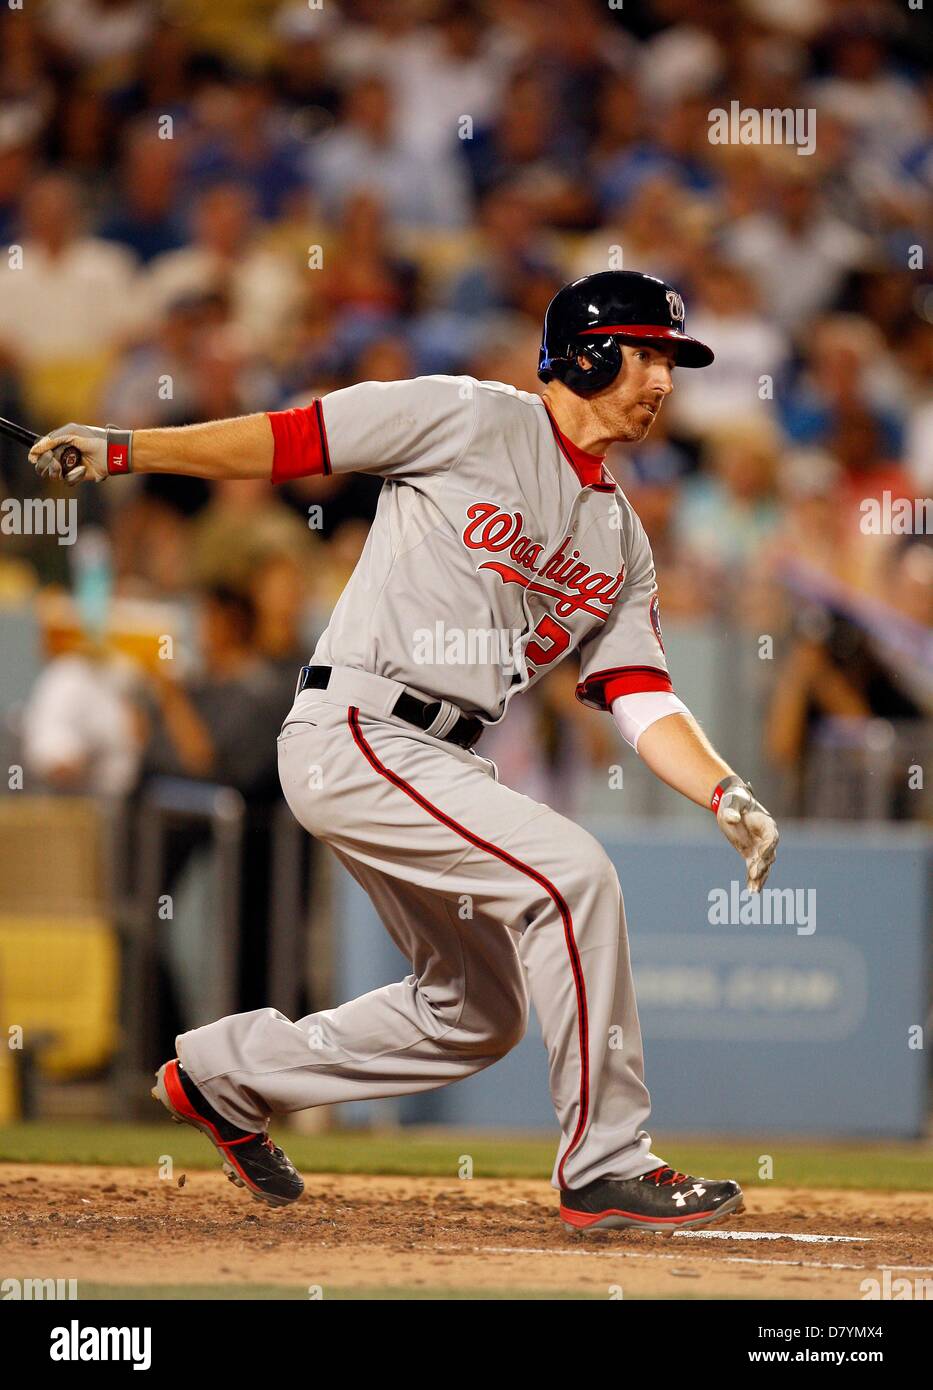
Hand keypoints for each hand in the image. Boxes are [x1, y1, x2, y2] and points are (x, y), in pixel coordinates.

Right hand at [29, 423, 130, 484]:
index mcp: (59, 443)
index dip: (37, 454)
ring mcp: (69, 467)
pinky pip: (68, 480)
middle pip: (43, 465)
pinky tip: (83, 469)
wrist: (111, 452)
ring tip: (62, 466)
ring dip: (56, 470)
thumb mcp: (70, 433)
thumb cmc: (93, 438)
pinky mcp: (78, 476)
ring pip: (53, 475)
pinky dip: (74, 475)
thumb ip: (51, 440)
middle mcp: (62, 455)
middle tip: (53, 459)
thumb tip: (33, 450)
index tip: (34, 456)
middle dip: (45, 463)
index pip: (41, 450)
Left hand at [714, 778, 778, 892]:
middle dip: (762, 865)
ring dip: (760, 878)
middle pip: (769, 854)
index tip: (760, 856)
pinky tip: (751, 891)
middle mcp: (767, 838)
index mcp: (767, 824)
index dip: (767, 847)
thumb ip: (732, 811)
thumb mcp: (731, 803)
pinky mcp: (751, 854)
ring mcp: (760, 847)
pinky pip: (754, 868)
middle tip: (755, 875)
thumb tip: (732, 818)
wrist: (731, 804)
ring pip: (764, 865)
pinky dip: (753, 879)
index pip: (771, 838)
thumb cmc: (733, 801)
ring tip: (754, 891)